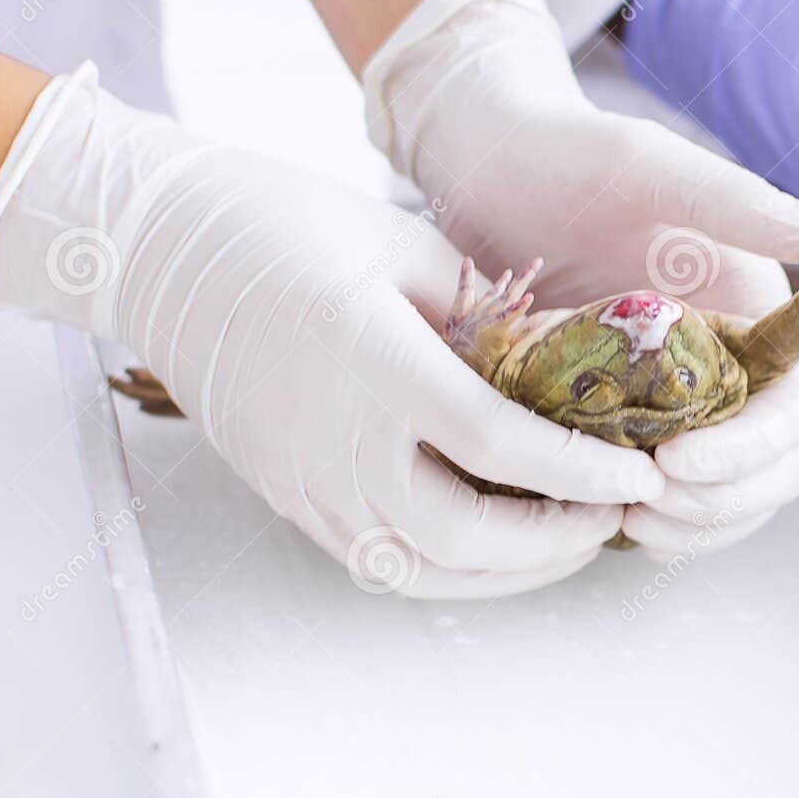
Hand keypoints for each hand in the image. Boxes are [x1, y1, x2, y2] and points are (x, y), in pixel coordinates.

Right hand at [0, 67, 664, 598]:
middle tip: (610, 516)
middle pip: (462, 535)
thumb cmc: (286, 225)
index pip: (495, 443)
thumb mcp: (404, 246)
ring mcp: (303, 480)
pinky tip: (494, 544)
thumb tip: (565, 367)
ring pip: (420, 569)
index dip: (577, 473)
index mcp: (371, 360)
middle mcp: (333, 439)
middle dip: (554, 542)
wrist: (161, 253)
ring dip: (507, 572)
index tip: (637, 476)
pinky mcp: (287, 498)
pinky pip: (379, 562)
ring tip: (566, 540)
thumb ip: (487, 314)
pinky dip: (450, 568)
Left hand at [364, 0, 798, 558]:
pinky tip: (597, 519)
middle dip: (725, 501)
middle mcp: (717, 363)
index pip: (789, 408)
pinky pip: (646, 492)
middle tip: (649, 505)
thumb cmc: (562, 153)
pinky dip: (640, 518)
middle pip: (767, 466)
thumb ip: (735, 203)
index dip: (753, 451)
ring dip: (691, 525)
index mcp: (744, 312)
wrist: (479, 163)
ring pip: (716, 493)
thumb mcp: (643, 168)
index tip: (680, 464)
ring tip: (628, 525)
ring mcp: (664, 398)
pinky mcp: (610, 420)